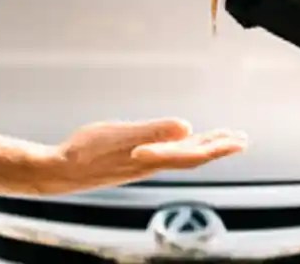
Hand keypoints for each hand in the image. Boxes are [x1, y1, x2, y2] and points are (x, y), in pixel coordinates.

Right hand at [41, 119, 246, 194]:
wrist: (59, 172)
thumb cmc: (84, 151)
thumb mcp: (118, 134)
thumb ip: (152, 131)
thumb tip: (187, 128)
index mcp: (153, 158)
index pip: (194, 154)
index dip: (218, 147)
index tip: (239, 140)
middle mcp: (151, 164)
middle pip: (192, 156)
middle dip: (217, 147)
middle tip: (241, 139)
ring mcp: (141, 165)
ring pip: (180, 156)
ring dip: (202, 147)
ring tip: (219, 140)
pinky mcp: (131, 162)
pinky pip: (166, 155)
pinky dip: (181, 147)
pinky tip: (179, 143)